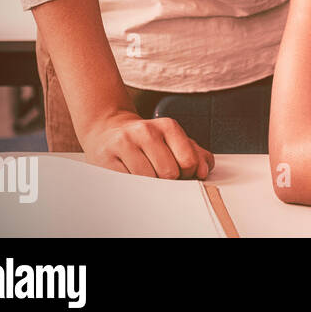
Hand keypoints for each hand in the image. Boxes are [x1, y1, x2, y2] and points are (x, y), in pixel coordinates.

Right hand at [80, 110, 214, 179]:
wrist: (108, 130)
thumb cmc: (147, 140)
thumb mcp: (174, 140)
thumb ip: (195, 154)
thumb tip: (204, 171)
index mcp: (168, 126)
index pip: (188, 161)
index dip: (187, 174)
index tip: (181, 173)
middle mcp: (146, 131)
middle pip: (169, 173)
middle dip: (168, 180)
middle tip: (160, 175)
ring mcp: (125, 143)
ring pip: (149, 180)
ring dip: (150, 184)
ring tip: (145, 173)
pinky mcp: (107, 157)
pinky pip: (128, 182)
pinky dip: (133, 185)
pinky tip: (131, 175)